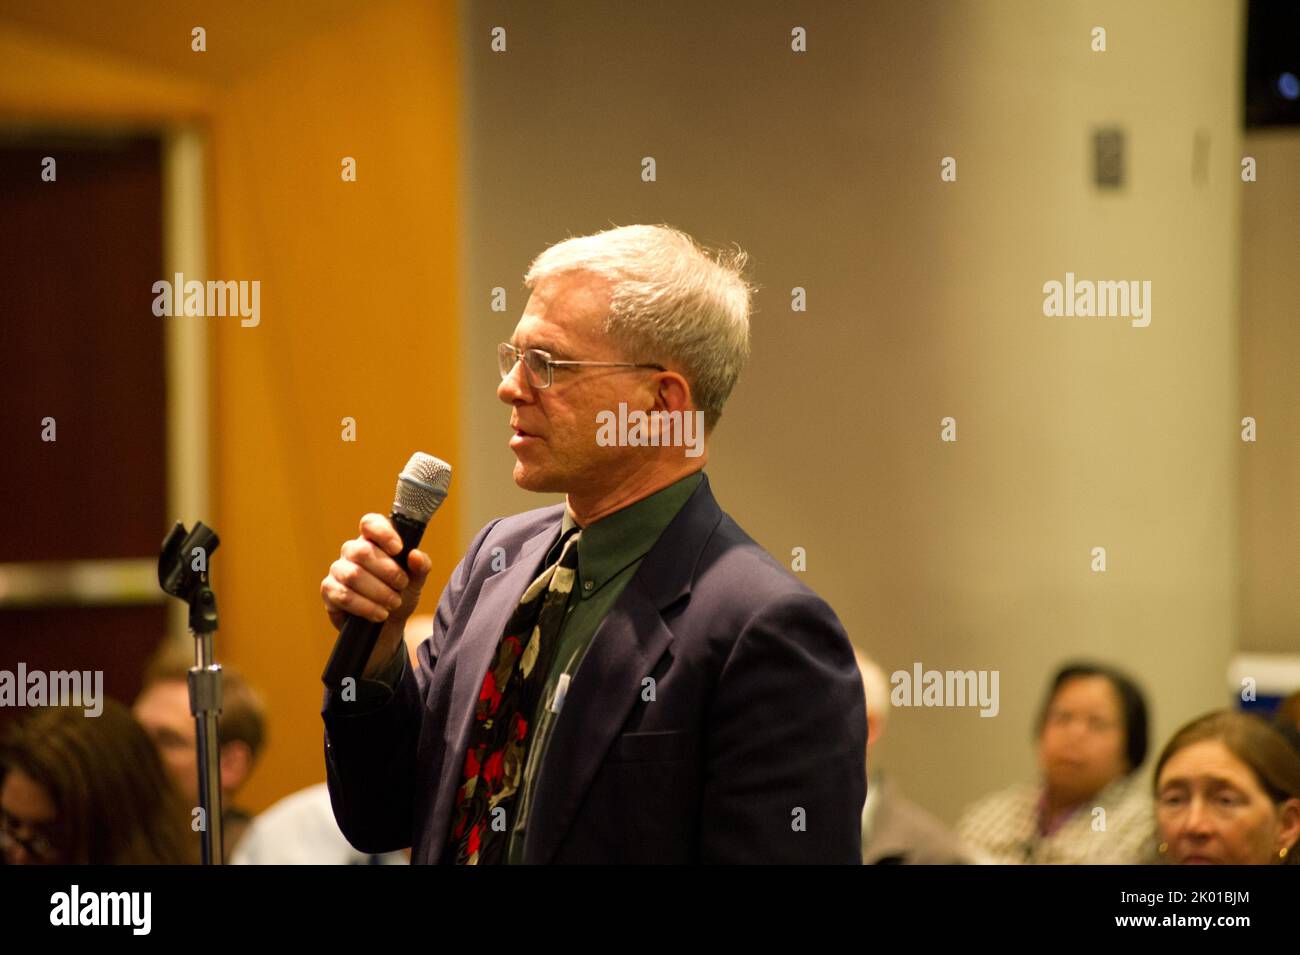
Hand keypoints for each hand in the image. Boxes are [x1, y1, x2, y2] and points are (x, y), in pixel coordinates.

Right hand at [320, 514, 431, 673]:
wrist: (389, 624)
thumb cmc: (400, 593)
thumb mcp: (416, 580)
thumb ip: (420, 566)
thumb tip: (415, 555)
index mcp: (373, 540)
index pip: (370, 523)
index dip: (383, 532)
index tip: (399, 549)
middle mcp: (352, 551)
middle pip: (362, 551)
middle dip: (387, 570)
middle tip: (402, 584)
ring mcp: (338, 570)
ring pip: (353, 575)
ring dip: (378, 591)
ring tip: (394, 602)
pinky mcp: (330, 591)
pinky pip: (344, 596)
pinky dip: (366, 607)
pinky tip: (381, 614)